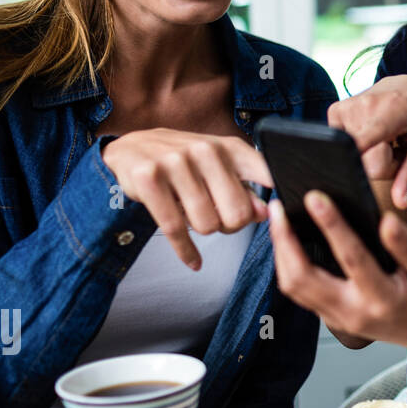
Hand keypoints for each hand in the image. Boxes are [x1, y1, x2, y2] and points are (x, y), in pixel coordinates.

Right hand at [101, 128, 271, 269]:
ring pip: (206, 224)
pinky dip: (187, 251)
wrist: (132, 148)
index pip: (265, 176)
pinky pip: (174, 228)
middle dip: (231, 226)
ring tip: (195, 218)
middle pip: (237, 213)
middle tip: (219, 220)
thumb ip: (245, 190)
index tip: (274, 216)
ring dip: (203, 231)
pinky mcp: (149, 179)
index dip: (272, 201)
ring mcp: (175, 163)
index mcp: (229, 148)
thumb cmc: (184, 162)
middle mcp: (205, 151)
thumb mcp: (219, 169)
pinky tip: (194, 259)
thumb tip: (264, 213)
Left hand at [269, 189, 406, 348]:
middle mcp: (353, 312)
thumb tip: (386, 221)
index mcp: (381, 299)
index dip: (331, 225)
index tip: (315, 198)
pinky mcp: (331, 319)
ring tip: (278, 223)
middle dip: (285, 241)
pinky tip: (288, 246)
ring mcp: (338, 319)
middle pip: (303, 278)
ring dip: (281, 254)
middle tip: (278, 209)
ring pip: (293, 288)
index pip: (350, 257)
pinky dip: (287, 267)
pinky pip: (299, 294)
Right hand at [326, 76, 406, 211]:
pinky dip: (359, 149)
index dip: (380, 168)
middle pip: (362, 162)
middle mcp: (360, 106)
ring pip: (352, 157)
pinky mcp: (333, 113)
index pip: (367, 153)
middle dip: (380, 165)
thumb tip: (399, 202)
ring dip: (369, 157)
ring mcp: (343, 109)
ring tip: (384, 140)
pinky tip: (370, 136)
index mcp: (388, 111)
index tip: (394, 162)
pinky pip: (344, 148)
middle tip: (394, 147)